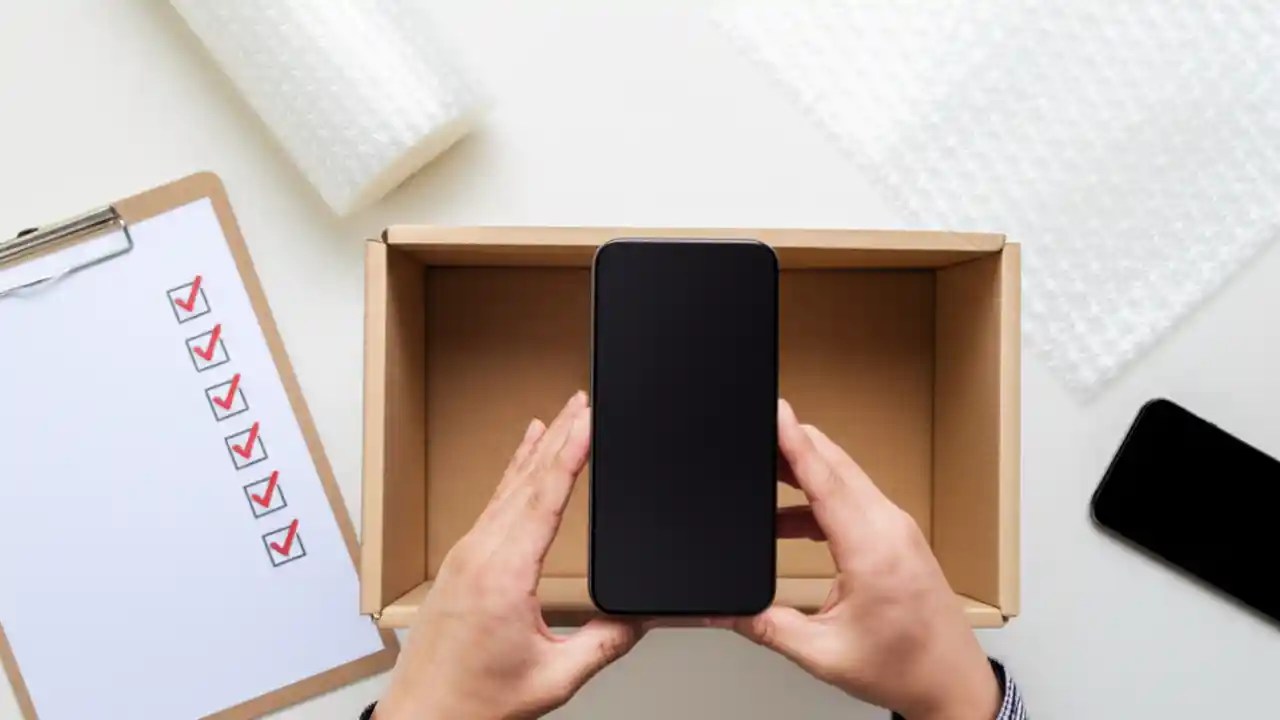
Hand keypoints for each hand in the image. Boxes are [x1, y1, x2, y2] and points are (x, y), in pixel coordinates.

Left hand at [375, 392, 643, 719]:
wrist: (424, 719)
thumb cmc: (475, 702)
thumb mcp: (555, 676)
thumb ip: (605, 643)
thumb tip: (642, 617)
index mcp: (505, 575)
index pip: (544, 498)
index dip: (570, 452)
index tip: (587, 417)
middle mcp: (480, 555)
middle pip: (526, 480)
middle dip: (559, 435)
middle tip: (583, 399)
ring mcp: (465, 555)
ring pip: (506, 488)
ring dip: (535, 450)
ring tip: (559, 415)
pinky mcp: (460, 564)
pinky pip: (492, 504)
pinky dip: (513, 474)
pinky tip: (521, 459)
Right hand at [732, 400, 1000, 719]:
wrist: (952, 684)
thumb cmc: (903, 668)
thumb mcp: (821, 652)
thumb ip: (765, 626)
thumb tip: (723, 611)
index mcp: (871, 551)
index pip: (825, 479)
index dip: (795, 442)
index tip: (776, 411)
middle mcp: (889, 529)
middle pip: (836, 466)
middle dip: (795, 444)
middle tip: (757, 429)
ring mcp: (898, 529)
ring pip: (846, 479)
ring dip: (807, 470)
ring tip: (765, 469)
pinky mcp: (898, 537)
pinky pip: (855, 499)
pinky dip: (821, 496)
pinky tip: (790, 517)